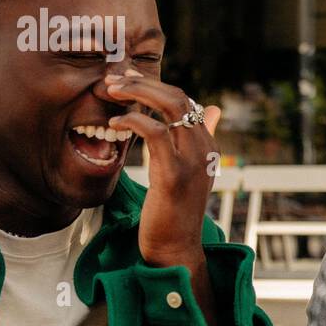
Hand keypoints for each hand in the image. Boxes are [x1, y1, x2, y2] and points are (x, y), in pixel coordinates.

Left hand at [100, 69, 221, 266]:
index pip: (185, 100)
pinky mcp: (173, 174)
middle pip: (178, 98)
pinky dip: (133, 120)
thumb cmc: (176, 211)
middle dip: (143, 82)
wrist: (177, 248)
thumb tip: (213, 109)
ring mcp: (192, 160)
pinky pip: (154, 133)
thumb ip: (200, 139)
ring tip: (112, 91)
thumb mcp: (191, 170)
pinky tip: (116, 123)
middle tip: (115, 78)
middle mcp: (204, 148)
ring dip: (137, 92)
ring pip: (169, 107)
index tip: (128, 78)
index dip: (155, 85)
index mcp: (207, 145)